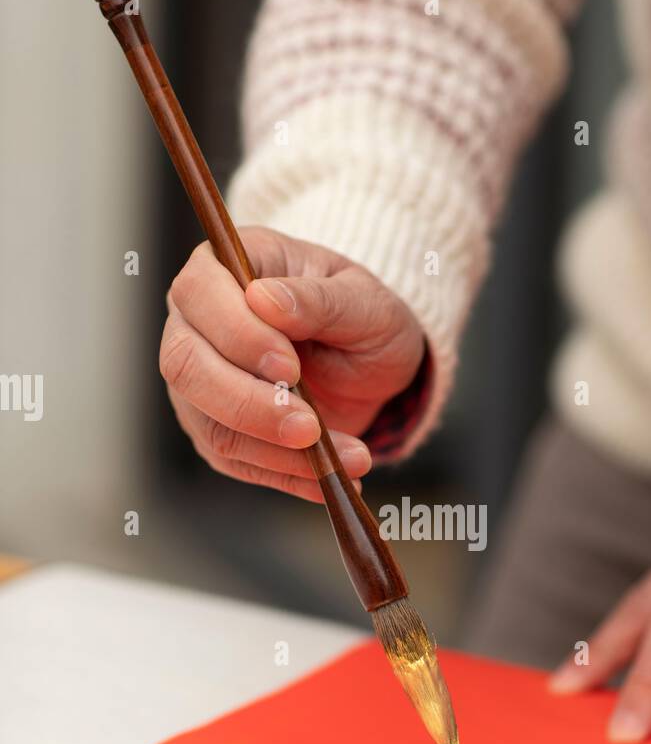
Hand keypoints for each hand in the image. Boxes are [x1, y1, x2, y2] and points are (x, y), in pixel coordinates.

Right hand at [160, 227, 425, 502]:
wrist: (371, 363)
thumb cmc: (361, 314)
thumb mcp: (361, 299)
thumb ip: (317, 299)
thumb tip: (263, 298)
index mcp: (224, 267)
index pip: (199, 294)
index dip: (237, 335)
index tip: (290, 366)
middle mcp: (196, 323)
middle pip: (186, 366)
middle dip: (249, 404)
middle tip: (310, 427)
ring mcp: (199, 381)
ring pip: (209, 424)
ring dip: (278, 451)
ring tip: (348, 457)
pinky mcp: (216, 429)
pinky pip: (237, 461)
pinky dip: (287, 475)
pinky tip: (330, 476)